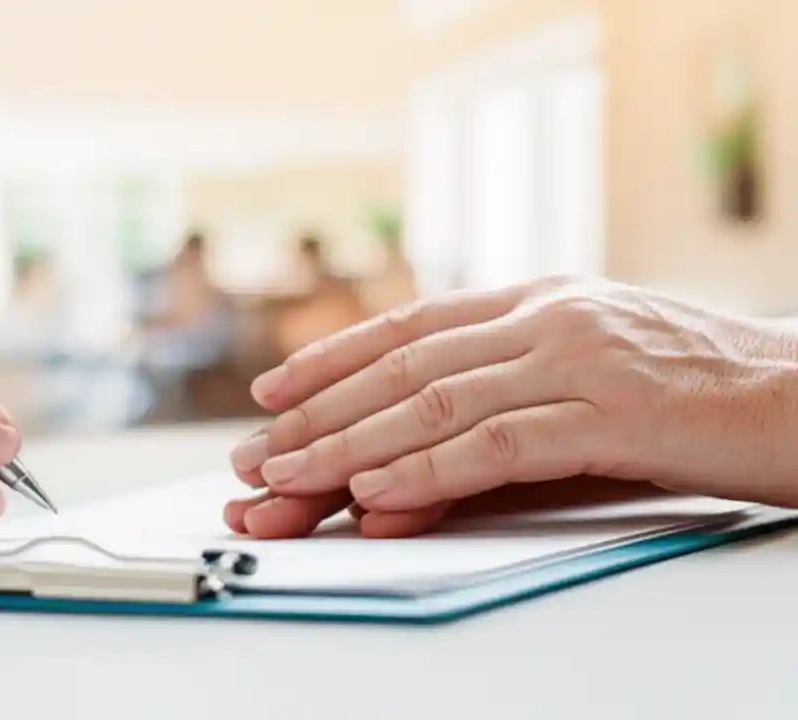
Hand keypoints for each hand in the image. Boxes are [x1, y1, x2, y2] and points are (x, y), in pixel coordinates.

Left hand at [226, 277, 797, 538]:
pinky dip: (428, 470)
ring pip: (435, 403)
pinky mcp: (612, 414)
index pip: (409, 325)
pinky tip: (375, 492)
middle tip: (256, 453)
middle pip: (404, 367)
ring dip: (351, 444)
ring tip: (288, 477)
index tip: (270, 389)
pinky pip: (497, 444)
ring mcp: (578, 359)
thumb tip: (406, 464)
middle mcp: (547, 317)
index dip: (332, 357)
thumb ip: (502, 404)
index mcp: (537, 299)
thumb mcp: (585, 378)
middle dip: (319, 413)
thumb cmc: (695, 394)